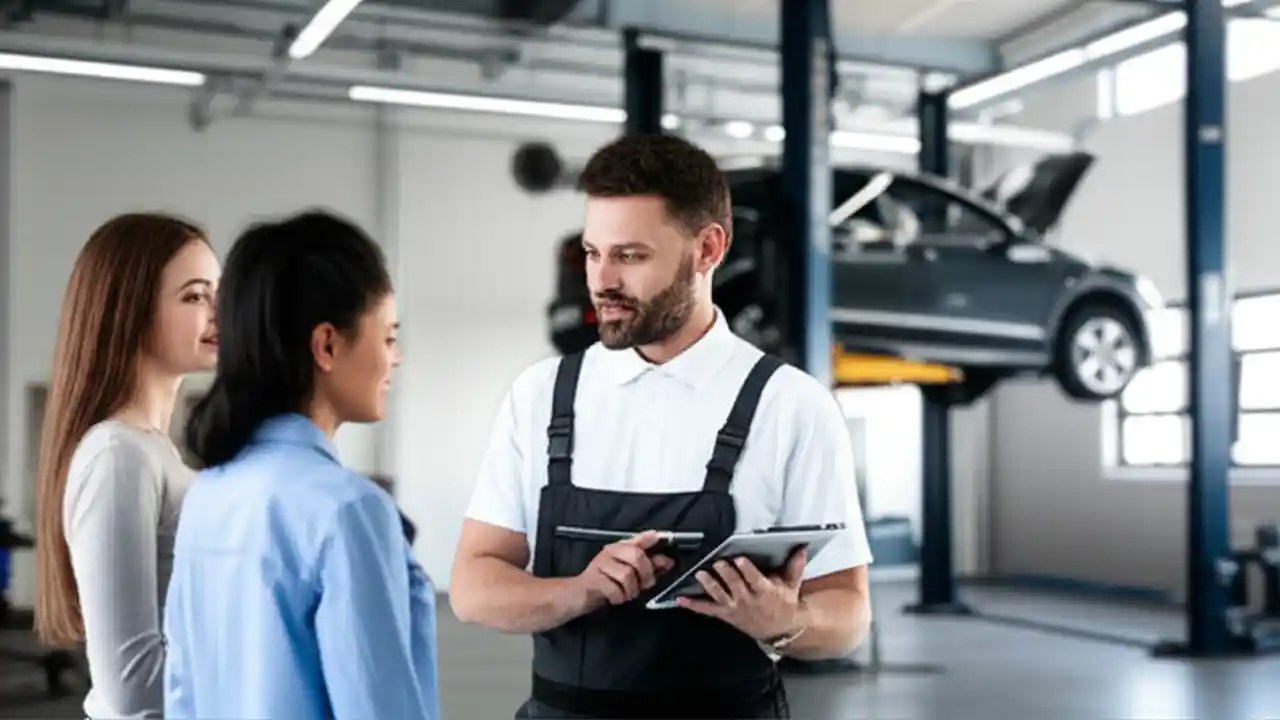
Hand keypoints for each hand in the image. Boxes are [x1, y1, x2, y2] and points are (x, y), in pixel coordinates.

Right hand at [573, 530, 675, 610]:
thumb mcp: (629, 575)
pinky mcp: (592, 579)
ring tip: (626, 594)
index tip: (658, 537)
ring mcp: (600, 564)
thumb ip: (648, 568)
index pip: (636, 540)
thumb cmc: (604, 584)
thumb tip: (668, 561)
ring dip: (631, 590)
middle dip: (646, 574)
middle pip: (636, 556)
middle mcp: (609, 552)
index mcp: (618, 549)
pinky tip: (615, 598)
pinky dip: (618, 597)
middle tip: (644, 585)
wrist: (575, 596)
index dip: (648, 538)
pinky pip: (614, 589)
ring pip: (627, 575)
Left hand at [677, 548, 806, 641]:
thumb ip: (795, 566)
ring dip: (709, 585)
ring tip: (700, 574)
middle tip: (718, 563)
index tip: (739, 559)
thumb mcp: (792, 586)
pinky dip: (694, 605)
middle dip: (726, 574)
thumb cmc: (784, 603)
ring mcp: (735, 607)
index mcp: (765, 591)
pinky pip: (707, 609)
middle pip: (735, 585)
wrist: (779, 630)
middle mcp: (748, 600)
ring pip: (720, 595)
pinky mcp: (725, 614)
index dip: (747, 570)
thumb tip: (802, 548)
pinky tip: (681, 599)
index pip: (755, 579)